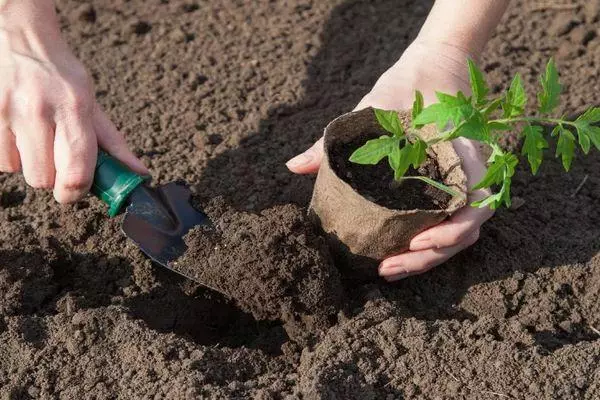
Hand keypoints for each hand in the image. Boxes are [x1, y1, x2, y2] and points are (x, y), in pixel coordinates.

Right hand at [0, 4, 146, 202]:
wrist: (21, 40)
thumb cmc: (62, 77)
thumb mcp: (92, 105)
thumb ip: (114, 144)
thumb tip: (139, 174)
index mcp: (74, 109)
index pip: (76, 171)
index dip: (77, 192)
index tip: (78, 191)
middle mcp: (39, 111)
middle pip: (44, 179)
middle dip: (53, 177)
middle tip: (58, 159)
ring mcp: (8, 113)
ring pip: (20, 172)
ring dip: (31, 165)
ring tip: (38, 140)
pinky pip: (1, 161)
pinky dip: (12, 156)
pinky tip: (19, 135)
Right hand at [286, 41, 493, 280]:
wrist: (427, 65)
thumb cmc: (395, 97)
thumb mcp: (357, 131)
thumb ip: (327, 152)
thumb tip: (292, 167)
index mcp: (427, 189)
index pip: (424, 235)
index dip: (408, 259)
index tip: (382, 268)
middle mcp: (450, 190)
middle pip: (443, 243)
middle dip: (417, 264)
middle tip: (387, 270)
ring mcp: (467, 181)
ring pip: (463, 235)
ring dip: (435, 255)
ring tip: (403, 257)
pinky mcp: (480, 168)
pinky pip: (477, 211)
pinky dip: (455, 230)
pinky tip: (426, 238)